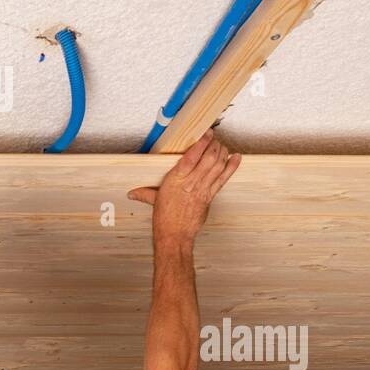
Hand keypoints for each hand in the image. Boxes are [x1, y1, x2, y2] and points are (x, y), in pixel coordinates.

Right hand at [127, 130, 239, 250]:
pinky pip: (223, 179)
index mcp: (176, 179)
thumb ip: (144, 193)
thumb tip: (132, 193)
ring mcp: (202, 189)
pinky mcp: (209, 197)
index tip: (206, 134)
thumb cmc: (164, 218)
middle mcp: (190, 182)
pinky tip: (236, 158)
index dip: (201, 143)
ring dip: (222, 153)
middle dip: (214, 146)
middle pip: (208, 158)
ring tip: (222, 146)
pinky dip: (231, 167)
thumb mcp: (153, 201)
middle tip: (215, 140)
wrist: (175, 235)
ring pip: (217, 166)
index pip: (192, 156)